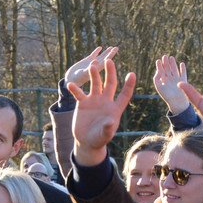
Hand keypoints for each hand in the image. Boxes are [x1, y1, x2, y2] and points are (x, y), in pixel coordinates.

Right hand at [68, 50, 135, 166]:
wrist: (86, 141)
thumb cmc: (99, 139)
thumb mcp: (104, 135)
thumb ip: (108, 128)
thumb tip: (111, 122)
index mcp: (115, 108)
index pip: (124, 94)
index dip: (128, 85)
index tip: (132, 74)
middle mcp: (105, 101)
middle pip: (110, 84)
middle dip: (110, 72)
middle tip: (109, 61)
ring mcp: (94, 101)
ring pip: (95, 84)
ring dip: (94, 75)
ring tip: (92, 66)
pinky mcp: (82, 103)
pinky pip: (79, 93)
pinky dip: (75, 89)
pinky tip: (70, 84)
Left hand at [152, 55, 191, 114]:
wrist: (176, 101)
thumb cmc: (166, 95)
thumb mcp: (159, 87)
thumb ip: (156, 79)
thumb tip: (157, 72)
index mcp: (163, 80)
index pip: (161, 71)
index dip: (159, 66)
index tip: (158, 60)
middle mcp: (170, 78)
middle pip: (167, 68)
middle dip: (166, 62)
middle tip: (164, 56)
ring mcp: (177, 79)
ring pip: (174, 69)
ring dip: (173, 63)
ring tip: (171, 57)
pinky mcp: (183, 80)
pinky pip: (183, 73)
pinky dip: (183, 68)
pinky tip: (181, 64)